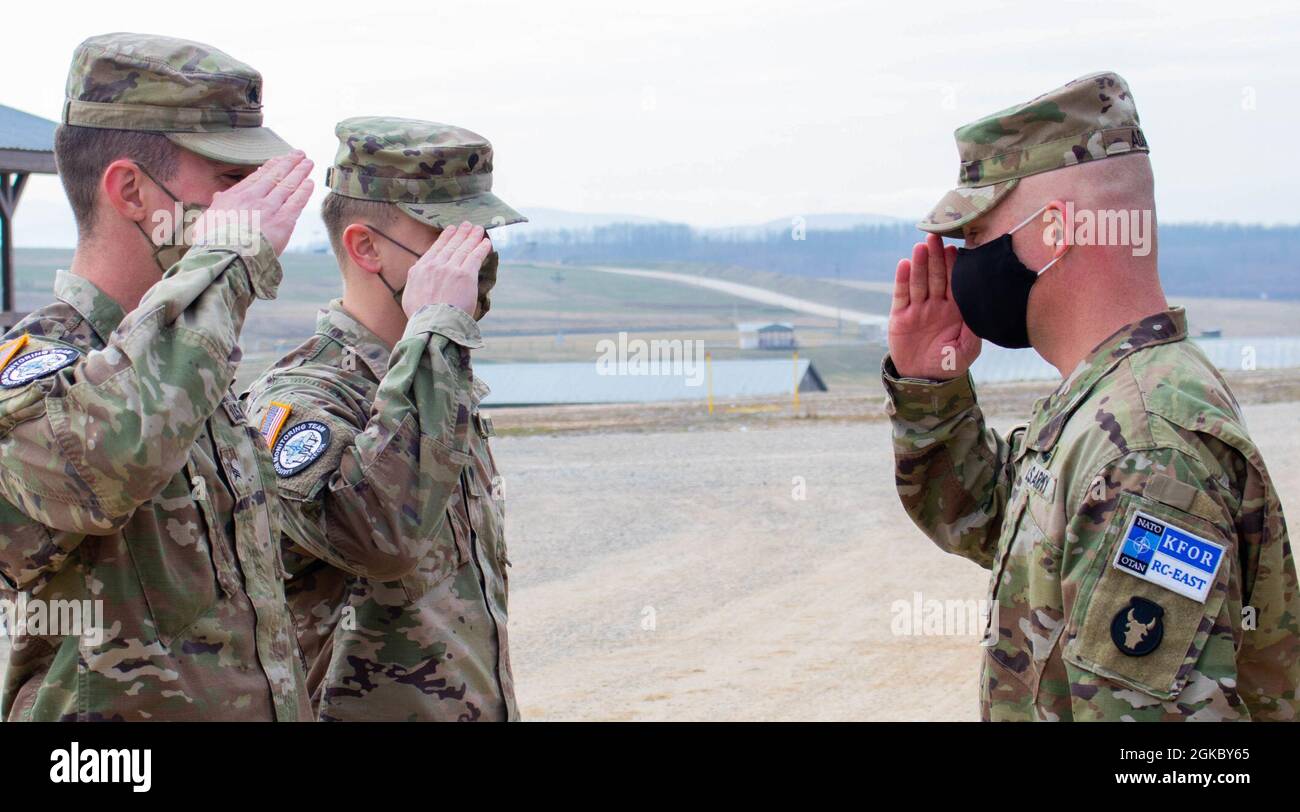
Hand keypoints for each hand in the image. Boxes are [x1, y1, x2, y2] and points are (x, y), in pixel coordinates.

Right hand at [192, 151, 313, 256]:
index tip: (279, 159)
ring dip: (300, 172)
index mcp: (235, 196)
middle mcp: (253, 198)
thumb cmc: (212, 243)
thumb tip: (218, 196)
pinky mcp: (282, 221)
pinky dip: (304, 191)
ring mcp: (268, 208)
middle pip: (275, 176)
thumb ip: (217, 205)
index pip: (257, 177)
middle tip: (299, 154)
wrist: (224, 257)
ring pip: (287, 185)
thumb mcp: (208, 219)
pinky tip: (310, 182)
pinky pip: (296, 201)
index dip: (270, 166)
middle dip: (288, 163)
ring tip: (308, 163)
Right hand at [401, 222, 491, 317]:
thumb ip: (415, 282)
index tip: (451, 229)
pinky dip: (481, 248)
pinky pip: (475, 257)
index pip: (435, 249)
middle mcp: (434, 265)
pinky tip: (486, 243)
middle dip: (461, 234)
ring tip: (478, 230)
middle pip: (451, 246)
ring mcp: (450, 269)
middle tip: (467, 225)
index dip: (445, 238)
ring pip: (463, 249)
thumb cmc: (421, 317)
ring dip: (472, 237)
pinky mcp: (465, 275)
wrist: (432, 324)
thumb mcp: (409, 296)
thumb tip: (419, 275)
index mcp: (419, 270)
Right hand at [887, 233, 980, 379]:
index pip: (954, 283)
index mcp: (955, 310)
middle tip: (935, 237)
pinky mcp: (900, 316)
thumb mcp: (967, 349)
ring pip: (919, 282)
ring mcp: (917, 309)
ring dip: (920, 264)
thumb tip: (982, 308)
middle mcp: (936, 305)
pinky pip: (901, 295)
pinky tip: (905, 265)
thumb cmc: (949, 364)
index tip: (956, 248)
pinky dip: (903, 280)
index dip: (954, 266)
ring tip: (920, 247)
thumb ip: (974, 329)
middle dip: (936, 257)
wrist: (923, 380)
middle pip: (935, 277)